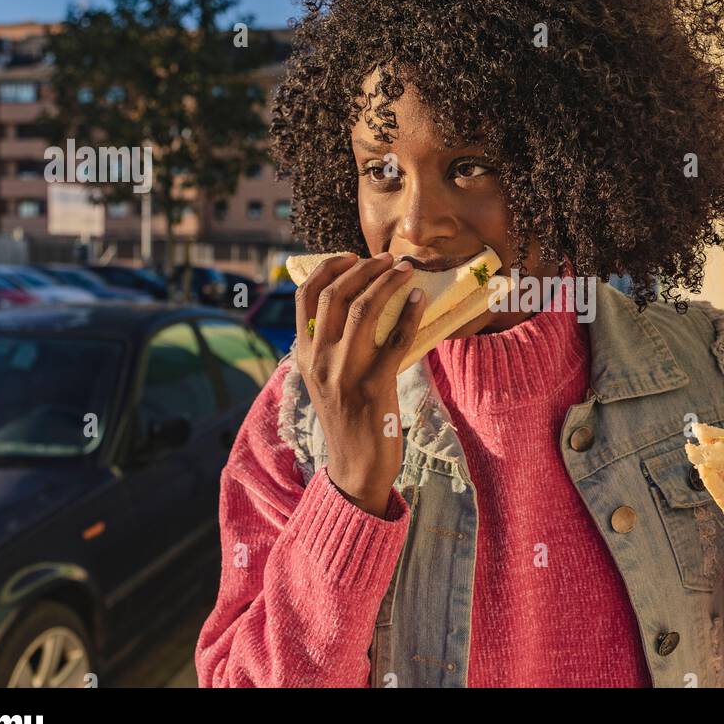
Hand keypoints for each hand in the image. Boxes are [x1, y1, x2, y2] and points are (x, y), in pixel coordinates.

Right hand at [293, 251, 425, 515]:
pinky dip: (409, 313)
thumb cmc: (347, 419)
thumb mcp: (324, 380)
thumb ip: (329, 346)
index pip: (306, 295)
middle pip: (335, 294)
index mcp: (304, 354)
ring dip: (386, 281)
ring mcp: (345, 372)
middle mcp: (319, 359)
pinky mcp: (375, 385)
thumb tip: (355, 304)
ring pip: (362, 309)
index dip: (329, 267)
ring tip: (405, 269)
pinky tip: (419, 298)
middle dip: (363, 267)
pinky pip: (394, 339)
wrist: (356, 467)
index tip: (352, 256)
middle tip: (388, 258)